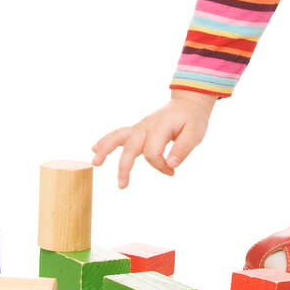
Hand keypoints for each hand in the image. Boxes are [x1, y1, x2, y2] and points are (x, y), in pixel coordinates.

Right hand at [91, 91, 217, 187]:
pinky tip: (94, 149)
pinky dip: (106, 141)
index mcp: (160, 127)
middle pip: (131, 147)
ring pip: (118, 137)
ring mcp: (140, 126)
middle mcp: (146, 126)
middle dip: (124, 167)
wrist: (188, 103)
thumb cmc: (192, 119)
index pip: (153, 153)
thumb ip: (183, 148)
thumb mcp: (195, 133)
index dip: (161, 166)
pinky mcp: (137, 129)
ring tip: (95, 163)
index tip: (172, 171)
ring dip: (106, 150)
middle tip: (122, 185)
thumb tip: (171, 164)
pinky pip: (118, 134)